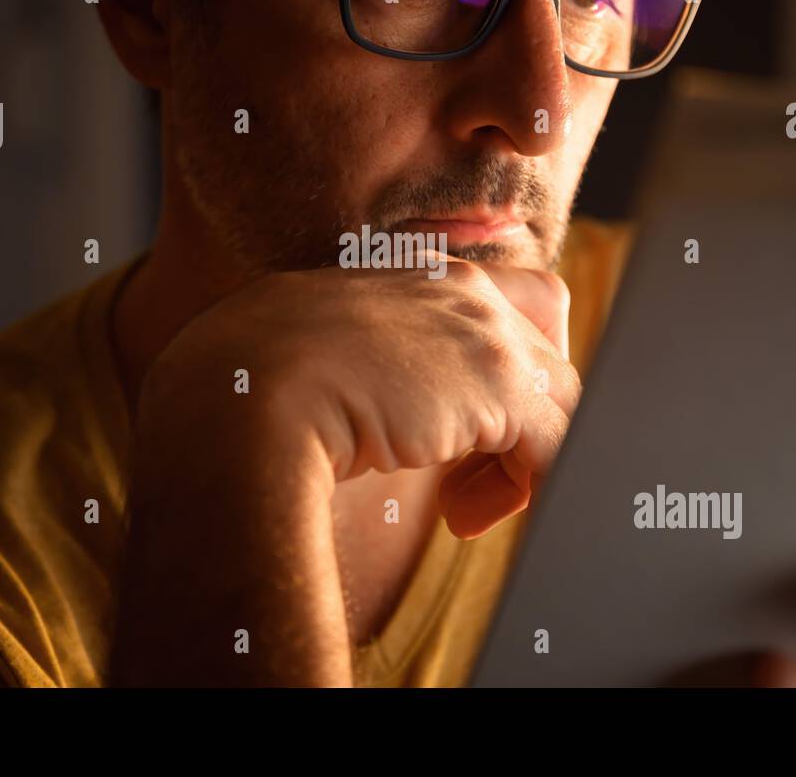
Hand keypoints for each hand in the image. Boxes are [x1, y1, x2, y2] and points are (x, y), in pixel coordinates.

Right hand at [137, 253, 577, 537]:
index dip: (491, 366)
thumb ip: (359, 370)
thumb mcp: (308, 363)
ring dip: (522, 461)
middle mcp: (452, 284)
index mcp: (402, 274)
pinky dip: (526, 488)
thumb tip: (386, 424)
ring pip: (559, 396)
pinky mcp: (500, 379)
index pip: (493, 300)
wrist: (236, 393)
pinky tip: (464, 520)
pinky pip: (557, 442)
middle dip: (523, 412)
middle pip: (543, 337)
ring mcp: (481, 326)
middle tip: (473, 476)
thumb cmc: (248, 391)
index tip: (455, 428)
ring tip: (461, 512)